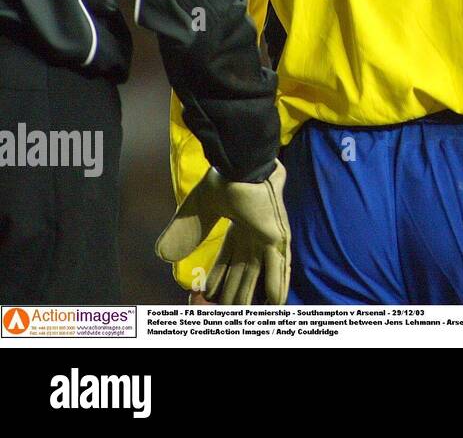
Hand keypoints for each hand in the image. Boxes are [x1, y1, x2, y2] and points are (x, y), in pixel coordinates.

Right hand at [156, 160, 291, 303]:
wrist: (240, 166)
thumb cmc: (225, 181)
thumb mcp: (196, 213)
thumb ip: (183, 232)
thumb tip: (163, 257)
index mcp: (237, 229)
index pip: (225, 264)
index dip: (216, 281)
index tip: (204, 297)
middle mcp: (253, 237)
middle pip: (240, 274)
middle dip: (229, 295)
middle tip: (219, 313)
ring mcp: (267, 238)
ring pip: (257, 276)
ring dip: (249, 297)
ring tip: (244, 315)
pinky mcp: (277, 238)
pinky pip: (278, 268)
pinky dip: (277, 286)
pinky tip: (276, 304)